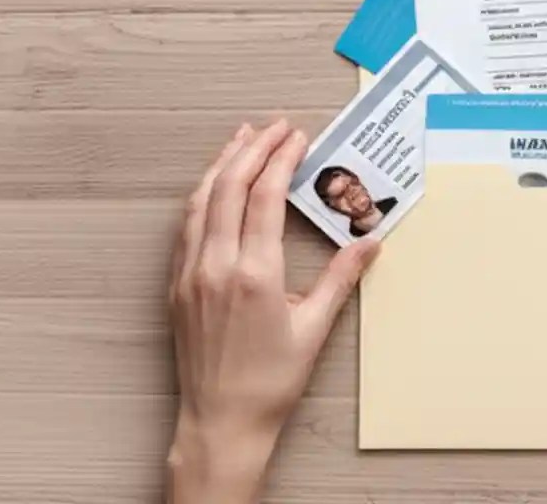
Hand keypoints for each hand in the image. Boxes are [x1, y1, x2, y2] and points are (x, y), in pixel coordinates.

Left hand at [167, 120, 379, 503]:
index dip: (281, 160)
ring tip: (242, 139)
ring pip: (201, 201)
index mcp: (254, 273)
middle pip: (230, 187)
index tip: (297, 138)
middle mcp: (216, 266)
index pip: (264, 197)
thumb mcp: (315, 328)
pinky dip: (203, 195)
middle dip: (253, 149)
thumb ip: (341, 278)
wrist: (221, 420)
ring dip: (222, 164)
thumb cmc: (270, 382)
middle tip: (276, 127)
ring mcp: (190, 273)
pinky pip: (186, 226)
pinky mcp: (177, 285)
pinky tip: (215, 185)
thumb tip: (369, 242)